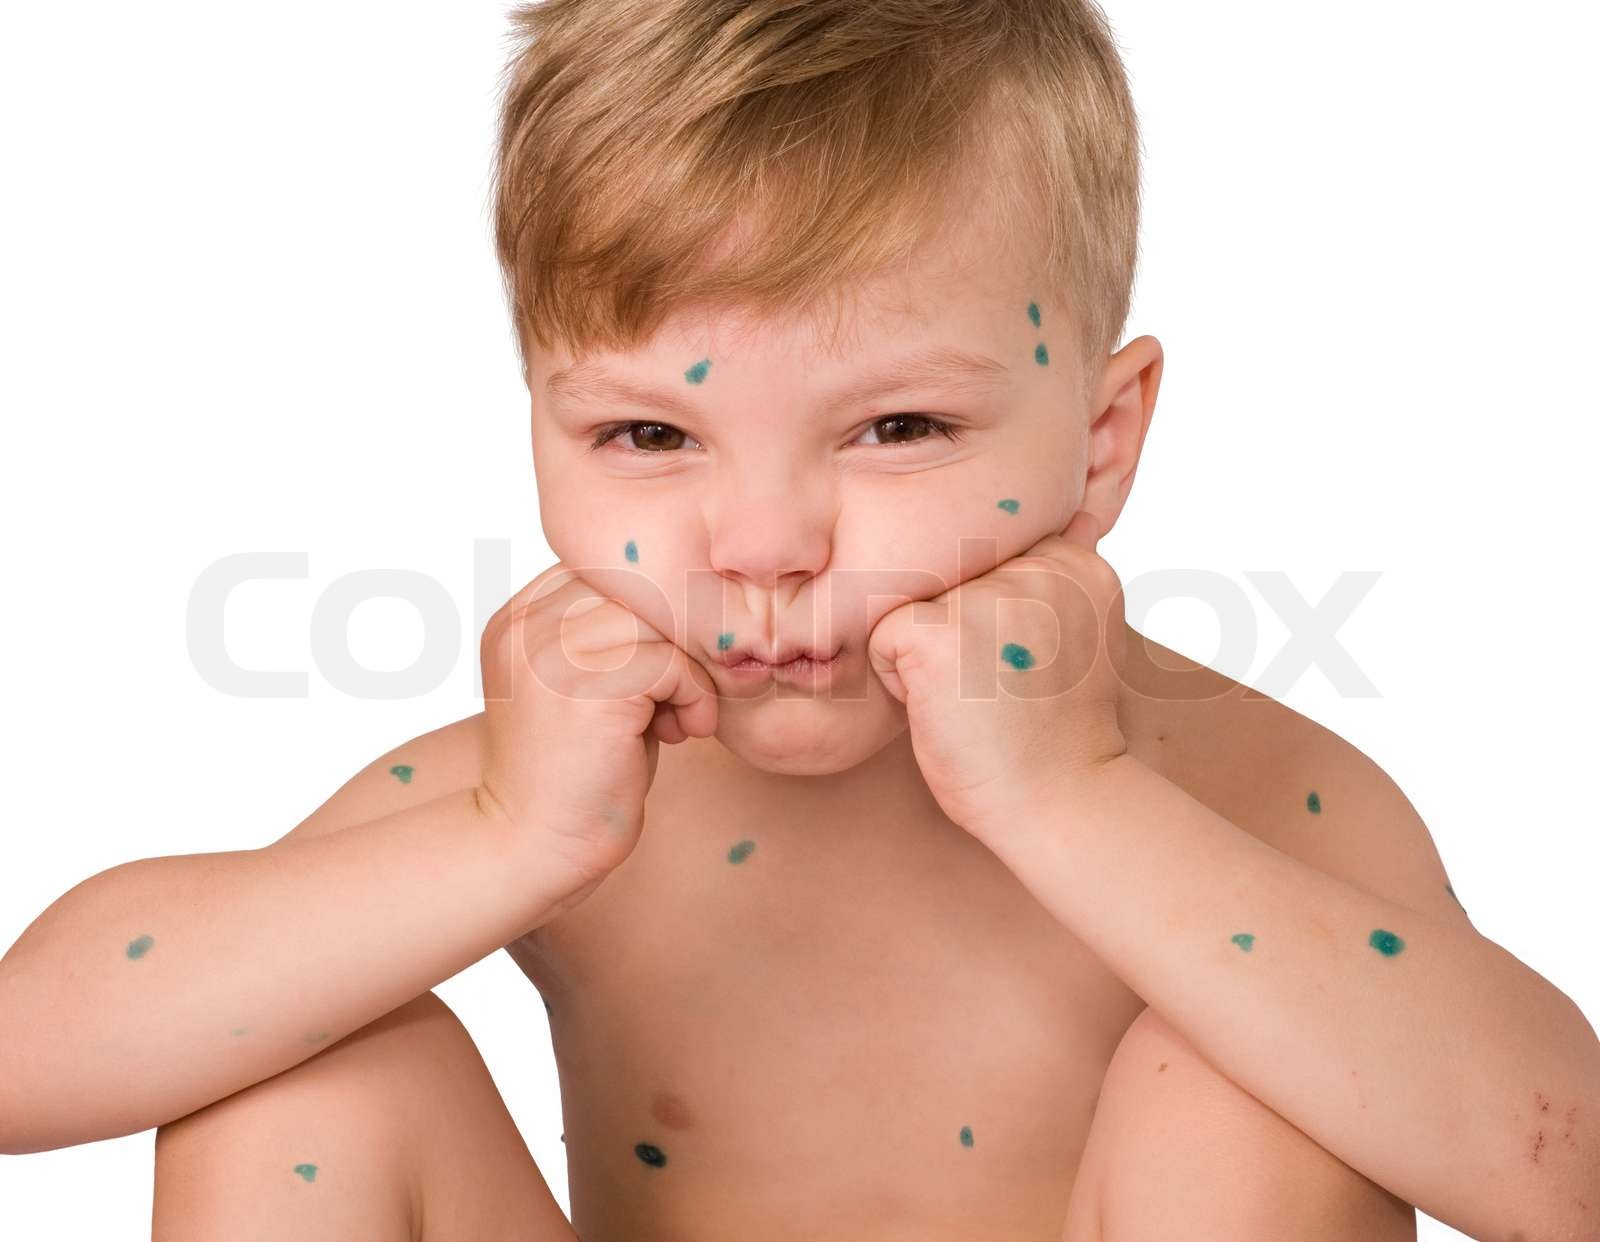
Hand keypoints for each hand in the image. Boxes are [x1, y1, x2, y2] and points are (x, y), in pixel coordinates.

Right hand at [477, 563, 718, 888]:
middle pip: (633, 585)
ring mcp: (548, 652)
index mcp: (517, 619)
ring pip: (656, 619)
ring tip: (682, 714)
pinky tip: (681, 733)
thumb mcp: (592, 687)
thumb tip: (699, 591)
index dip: (653, 611)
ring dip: (688, 667)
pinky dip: (692, 696)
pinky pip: (668, 662)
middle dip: (677, 635)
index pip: (605, 569)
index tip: (669, 665)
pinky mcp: (583, 686)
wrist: (537, 847)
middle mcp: (523, 625)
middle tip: (686, 690)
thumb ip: (620, 635)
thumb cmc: (581, 771)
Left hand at [866, 510, 1127, 840]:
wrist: (1058, 802)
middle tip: (1000, 688)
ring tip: (975, 698)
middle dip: (956, 629)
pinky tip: (945, 708)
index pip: (995, 555)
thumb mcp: (1076, 638)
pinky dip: (898, 680)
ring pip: (914, 601)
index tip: (1027, 667)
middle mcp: (1039, 567)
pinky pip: (883, 635)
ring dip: (927, 653)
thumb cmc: (1054, 731)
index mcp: (1078, 565)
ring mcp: (987, 596)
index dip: (994, 615)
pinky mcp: (936, 630)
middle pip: (950, 573)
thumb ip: (1054, 580)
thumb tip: (1067, 517)